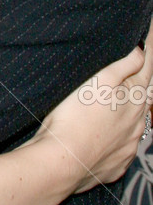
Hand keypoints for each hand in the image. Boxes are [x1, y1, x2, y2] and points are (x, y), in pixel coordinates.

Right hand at [32, 19, 152, 195]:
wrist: (62, 163)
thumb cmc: (76, 117)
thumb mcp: (100, 81)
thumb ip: (124, 65)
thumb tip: (140, 51)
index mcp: (135, 100)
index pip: (146, 68)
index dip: (146, 51)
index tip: (146, 38)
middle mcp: (137, 125)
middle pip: (143, 99)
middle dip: (138, 84)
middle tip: (123, 77)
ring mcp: (127, 148)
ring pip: (132, 126)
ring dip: (127, 114)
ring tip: (112, 107)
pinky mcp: (114, 166)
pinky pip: (120, 150)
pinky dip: (116, 140)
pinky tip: (105, 138)